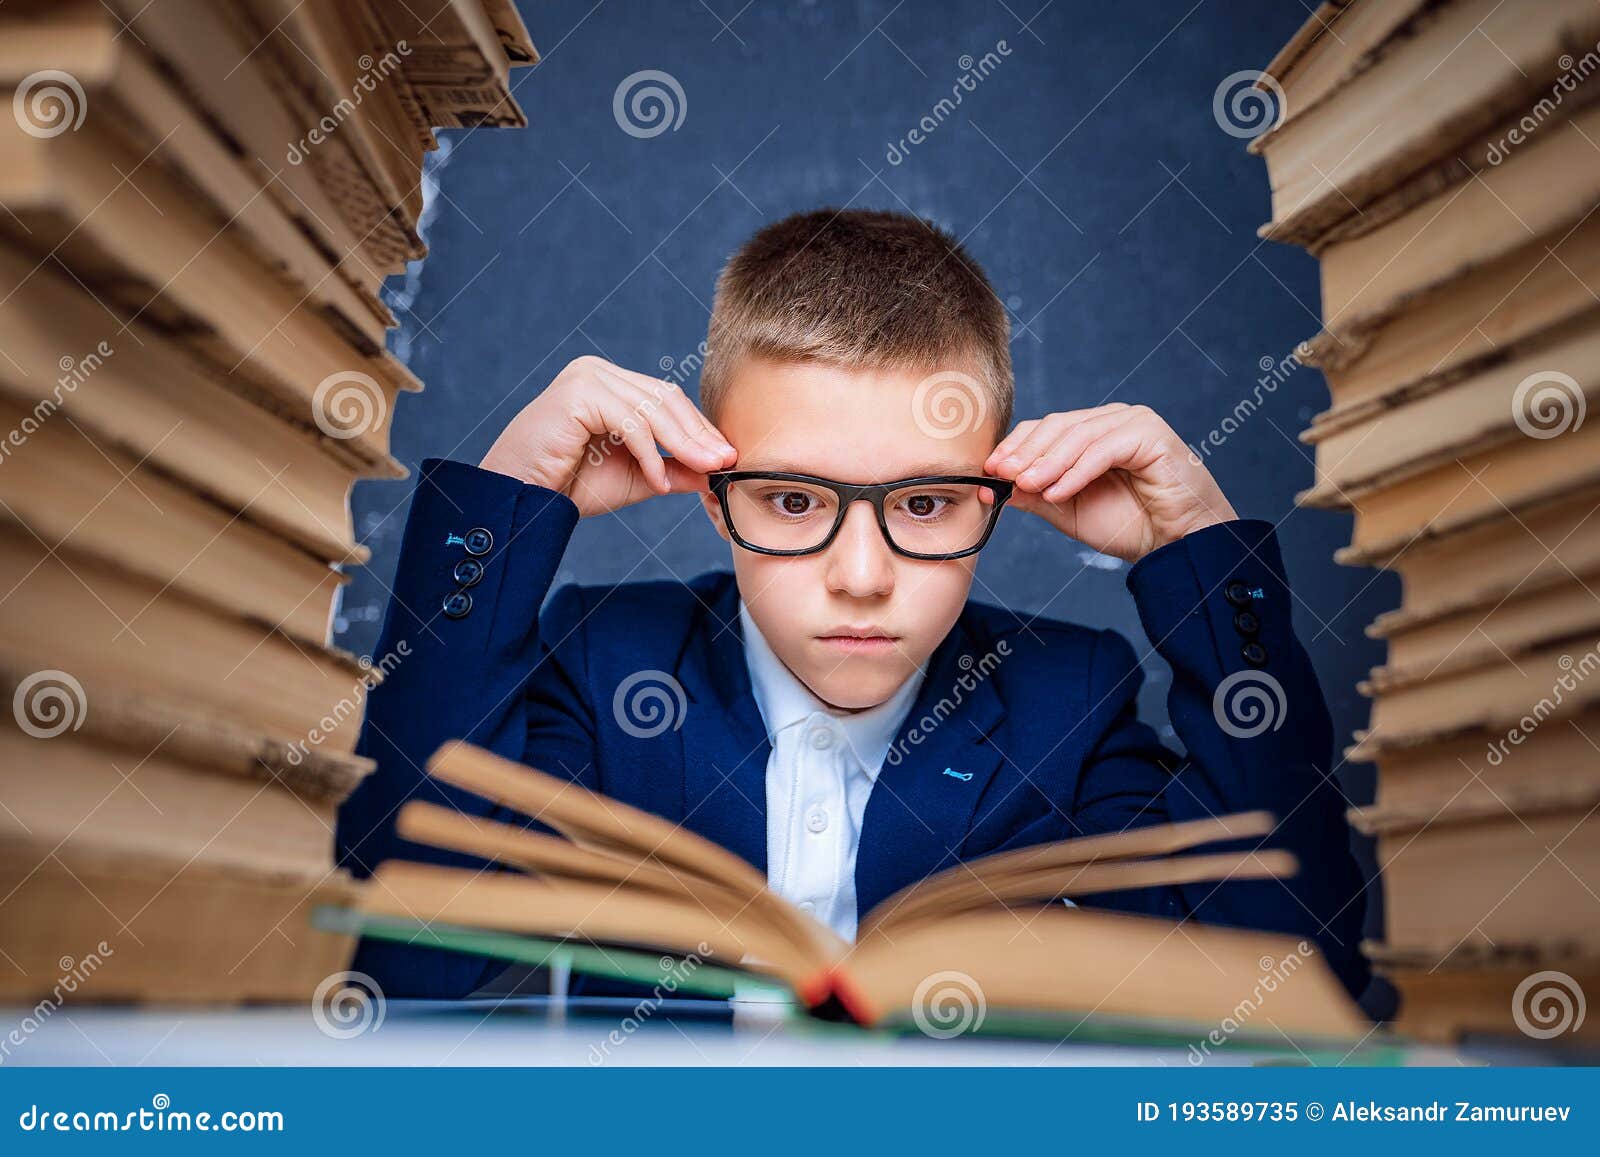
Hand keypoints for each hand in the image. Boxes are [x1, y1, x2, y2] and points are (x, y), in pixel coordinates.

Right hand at [480, 356, 735, 517]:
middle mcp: (597, 372)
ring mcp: (586, 377)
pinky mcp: (578, 393)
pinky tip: (658, 480)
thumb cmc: (568, 487)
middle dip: (698, 433)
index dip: (699, 428)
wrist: (521, 500)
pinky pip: (630, 421)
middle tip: (725, 462)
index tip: (726, 456)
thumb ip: (671, 468)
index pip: (666, 398)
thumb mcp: (633, 478)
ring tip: (705, 471)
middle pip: (664, 397)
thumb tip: (714, 471)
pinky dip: (650, 453)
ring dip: (683, 443)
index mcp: (609, 383)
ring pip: (652, 408)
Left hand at [983, 403, 1236, 562]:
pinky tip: (1057, 492)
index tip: (990, 470)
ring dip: (1047, 462)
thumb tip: (994, 487)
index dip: (1016, 446)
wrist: (1176, 546)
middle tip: (1001, 474)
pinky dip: (1076, 471)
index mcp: (1094, 431)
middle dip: (1025, 451)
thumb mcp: (1069, 510)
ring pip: (1078, 435)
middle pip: (1058, 425)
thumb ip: (1035, 494)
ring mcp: (1134, 422)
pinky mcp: (1150, 435)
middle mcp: (1114, 420)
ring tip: (1025, 485)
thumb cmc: (1130, 526)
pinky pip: (1103, 450)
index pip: (1046, 427)